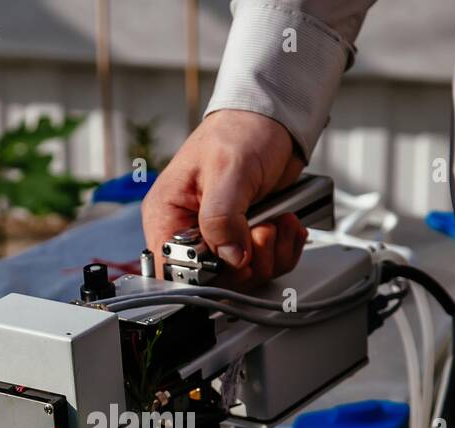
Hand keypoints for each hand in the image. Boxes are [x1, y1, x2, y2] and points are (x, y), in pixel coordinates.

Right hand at [142, 109, 306, 288]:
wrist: (273, 120)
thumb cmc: (240, 131)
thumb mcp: (228, 171)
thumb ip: (222, 217)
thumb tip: (230, 258)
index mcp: (167, 215)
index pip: (174, 268)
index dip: (207, 274)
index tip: (234, 258)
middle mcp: (191, 231)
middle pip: (214, 279)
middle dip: (248, 262)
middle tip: (263, 231)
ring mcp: (221, 237)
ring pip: (244, 275)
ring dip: (271, 254)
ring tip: (278, 221)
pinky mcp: (247, 238)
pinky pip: (265, 264)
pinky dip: (283, 249)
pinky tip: (286, 224)